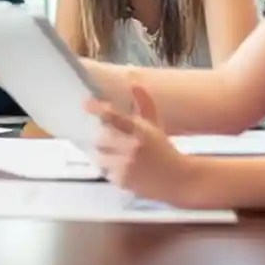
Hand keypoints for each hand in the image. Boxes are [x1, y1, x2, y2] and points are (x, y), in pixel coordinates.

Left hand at [86, 83, 196, 205]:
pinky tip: (118, 166)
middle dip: (100, 136)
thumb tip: (134, 83)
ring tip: (112, 152)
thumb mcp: (155, 125)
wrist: (178, 180)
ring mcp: (125, 166)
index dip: (97, 109)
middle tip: (104, 136)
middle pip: (100, 137)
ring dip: (101, 152)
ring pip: (98, 155)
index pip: (112, 116)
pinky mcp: (121, 181)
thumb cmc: (164, 150)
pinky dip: (107, 167)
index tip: (86, 103)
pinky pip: (104, 170)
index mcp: (140, 131)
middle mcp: (131, 147)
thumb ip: (144, 104)